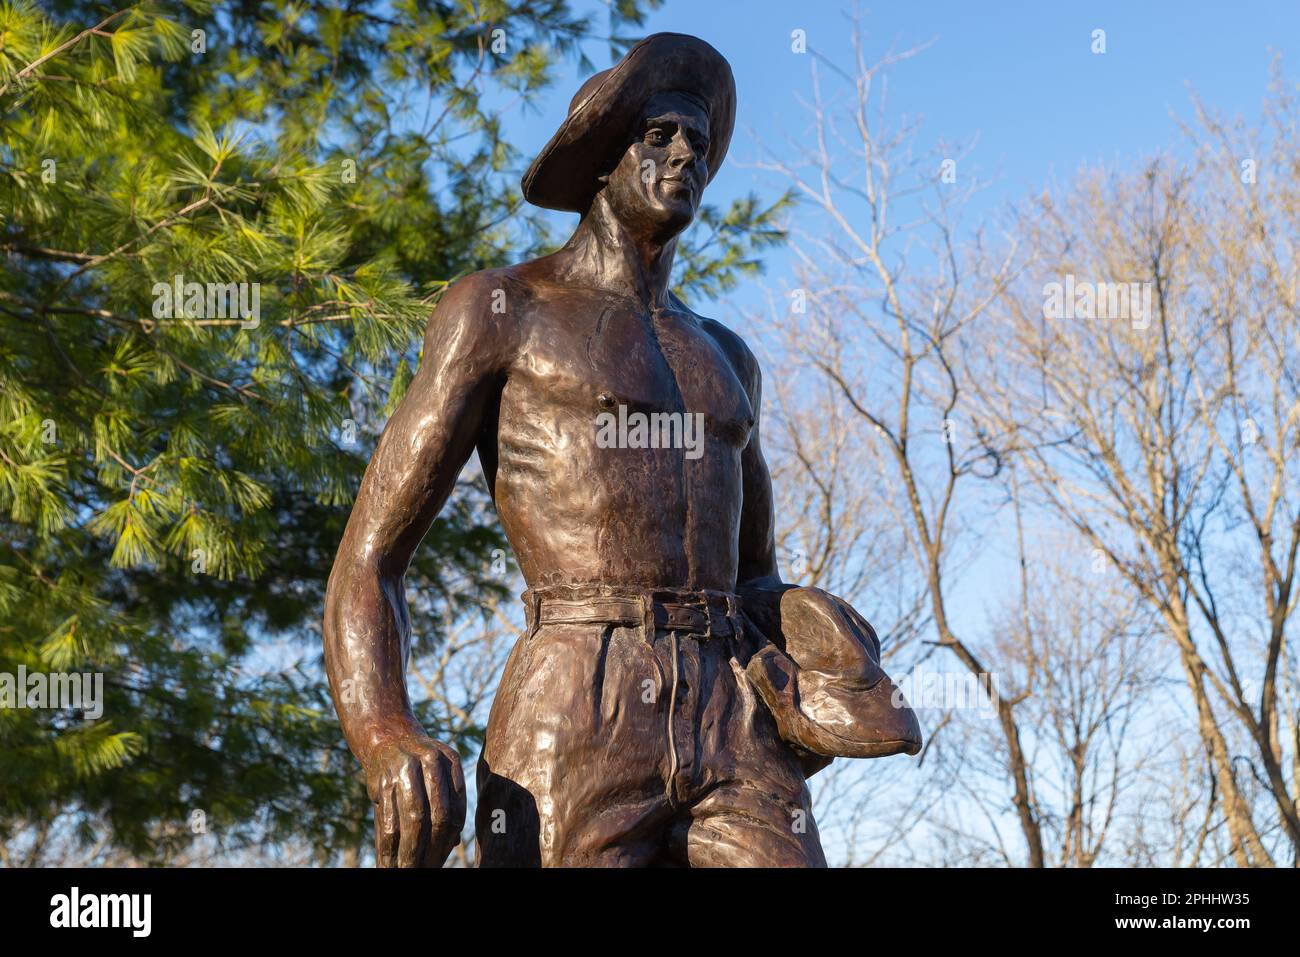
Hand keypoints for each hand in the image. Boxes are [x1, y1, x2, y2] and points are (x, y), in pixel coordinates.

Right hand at [366, 734, 465, 867]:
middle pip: (438, 816)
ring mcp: (406, 769)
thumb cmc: (419, 764)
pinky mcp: (383, 780)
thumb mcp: (439, 772)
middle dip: (433, 849)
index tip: (442, 860)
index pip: (456, 810)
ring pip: (414, 820)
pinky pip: (389, 819)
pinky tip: (388, 862)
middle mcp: (431, 761)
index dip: (449, 840)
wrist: (387, 737)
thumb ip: (447, 802)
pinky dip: (388, 845)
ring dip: (411, 852)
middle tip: (426, 869)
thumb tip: (454, 843)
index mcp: (450, 760)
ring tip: (408, 870)